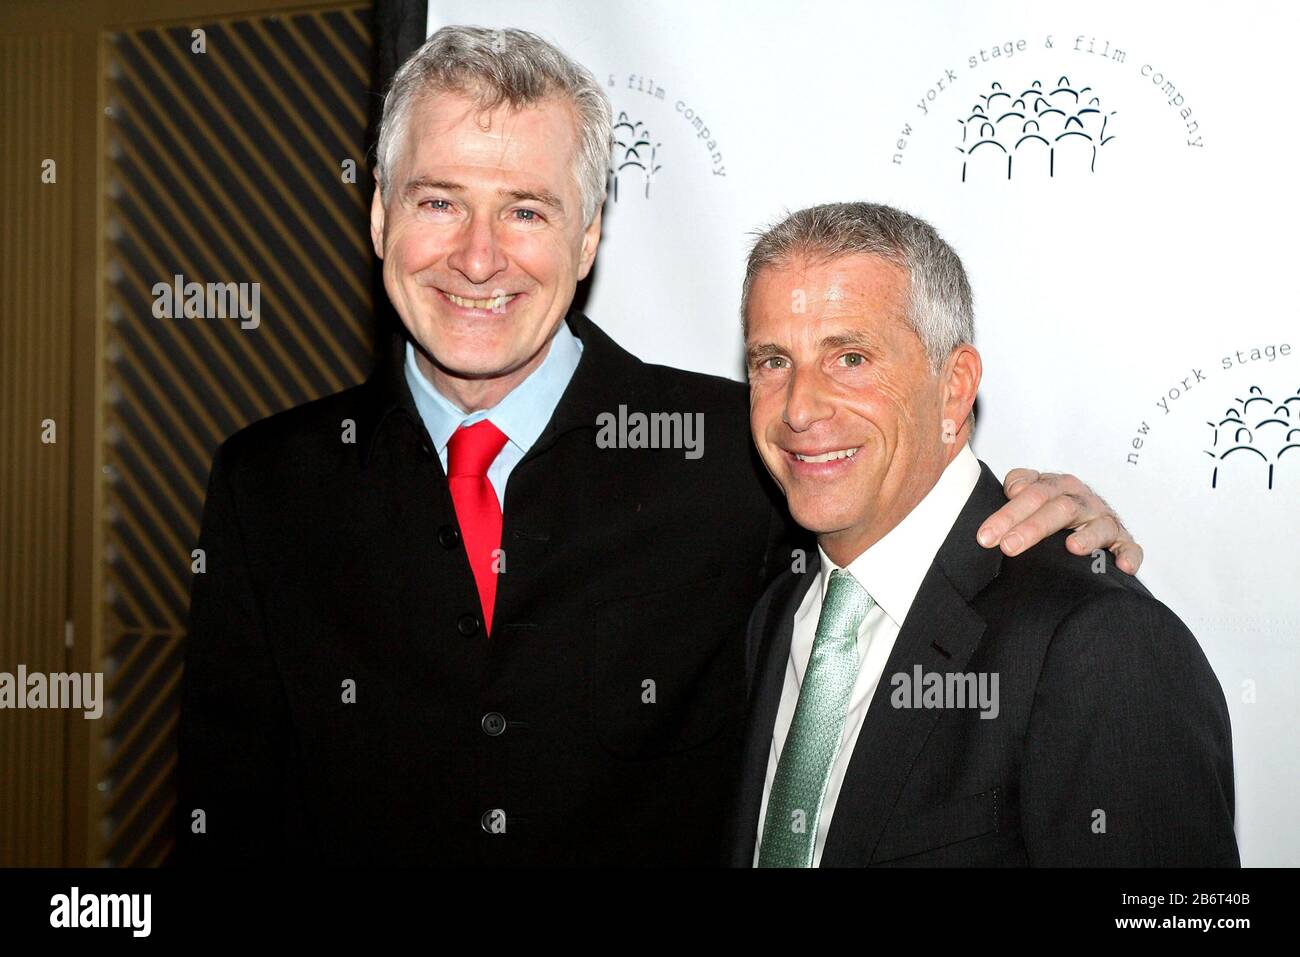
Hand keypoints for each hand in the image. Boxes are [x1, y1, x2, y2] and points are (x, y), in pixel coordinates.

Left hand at [976, 469, 1142, 573]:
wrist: (1087, 513)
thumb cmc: (1051, 505)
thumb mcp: (1032, 491)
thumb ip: (1019, 484)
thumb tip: (1013, 489)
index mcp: (1056, 485)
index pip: (1029, 493)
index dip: (1007, 514)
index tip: (985, 536)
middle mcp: (1081, 499)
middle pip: (1058, 508)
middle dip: (1031, 528)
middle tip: (1008, 546)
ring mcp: (1103, 519)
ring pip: (1097, 525)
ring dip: (1086, 537)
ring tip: (1072, 547)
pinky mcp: (1122, 539)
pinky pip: (1129, 547)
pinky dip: (1129, 555)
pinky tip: (1123, 566)